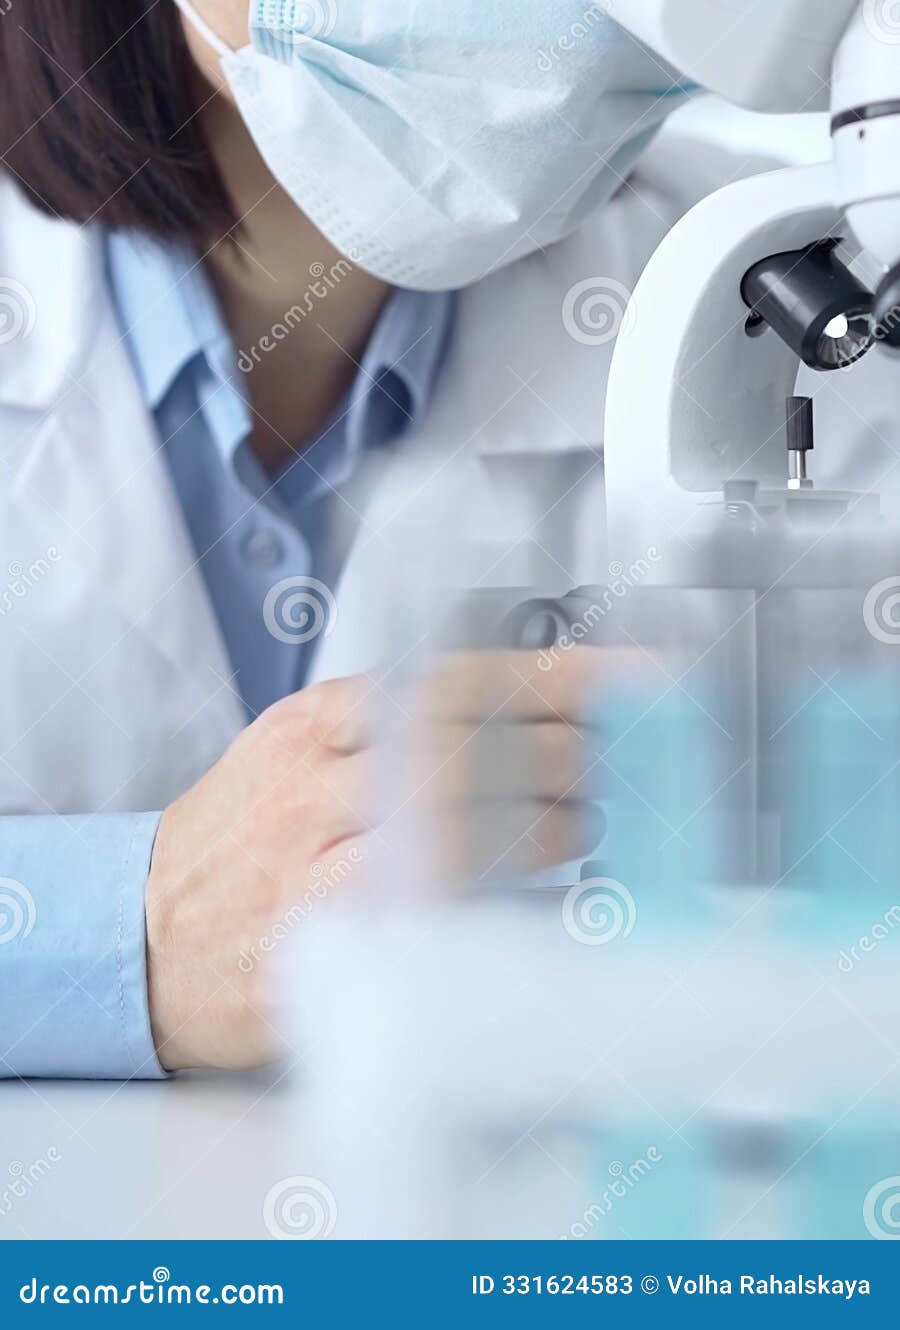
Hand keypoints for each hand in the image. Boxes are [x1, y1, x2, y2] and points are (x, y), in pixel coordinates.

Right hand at [145, 650, 622, 1070]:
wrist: (142, 940)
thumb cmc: (245, 845)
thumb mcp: (300, 758)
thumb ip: (396, 737)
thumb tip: (533, 726)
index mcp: (316, 720)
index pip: (452, 675)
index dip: (554, 675)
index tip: (635, 677)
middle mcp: (314, 774)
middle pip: (461, 736)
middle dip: (566, 741)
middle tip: (639, 753)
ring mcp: (311, 853)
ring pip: (443, 809)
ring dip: (547, 809)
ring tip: (606, 811)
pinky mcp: (317, 933)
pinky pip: (421, 898)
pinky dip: (497, 884)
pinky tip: (550, 880)